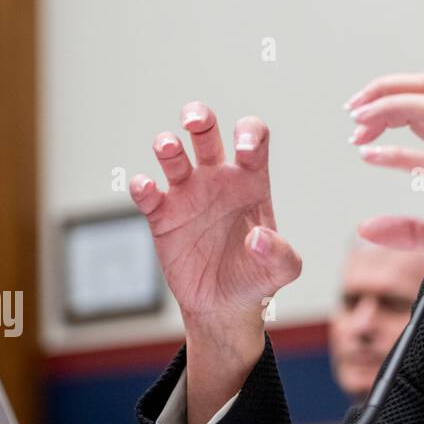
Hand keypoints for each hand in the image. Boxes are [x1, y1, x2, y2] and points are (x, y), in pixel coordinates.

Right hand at [129, 101, 301, 333]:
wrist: (224, 305)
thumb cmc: (256, 277)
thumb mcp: (281, 269)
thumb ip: (280, 254)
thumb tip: (259, 239)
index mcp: (251, 180)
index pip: (253, 139)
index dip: (249, 134)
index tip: (243, 150)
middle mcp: (218, 180)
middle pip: (206, 134)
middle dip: (200, 118)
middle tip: (194, 120)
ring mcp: (188, 195)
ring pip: (173, 157)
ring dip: (167, 146)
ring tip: (169, 147)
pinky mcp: (163, 217)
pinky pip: (148, 195)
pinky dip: (142, 187)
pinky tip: (146, 187)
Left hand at [346, 74, 423, 318]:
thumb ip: (406, 231)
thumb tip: (365, 229)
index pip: (423, 104)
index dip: (386, 104)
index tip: (357, 125)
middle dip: (384, 90)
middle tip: (352, 110)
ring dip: (388, 107)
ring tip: (358, 124)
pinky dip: (398, 154)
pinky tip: (371, 157)